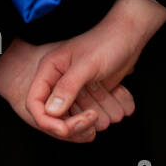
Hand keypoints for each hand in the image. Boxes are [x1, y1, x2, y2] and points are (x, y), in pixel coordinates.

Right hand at [25, 0, 165, 130]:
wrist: (129, 36)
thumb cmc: (107, 43)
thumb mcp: (86, 65)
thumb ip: (67, 87)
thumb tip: (51, 112)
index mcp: (50, 70)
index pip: (35, 103)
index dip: (47, 121)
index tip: (64, 130)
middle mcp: (59, 82)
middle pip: (57, 117)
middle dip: (77, 121)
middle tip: (94, 116)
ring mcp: (76, 90)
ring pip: (79, 118)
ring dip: (99, 114)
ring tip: (110, 99)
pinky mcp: (92, 95)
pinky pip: (96, 114)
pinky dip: (109, 109)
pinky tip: (119, 96)